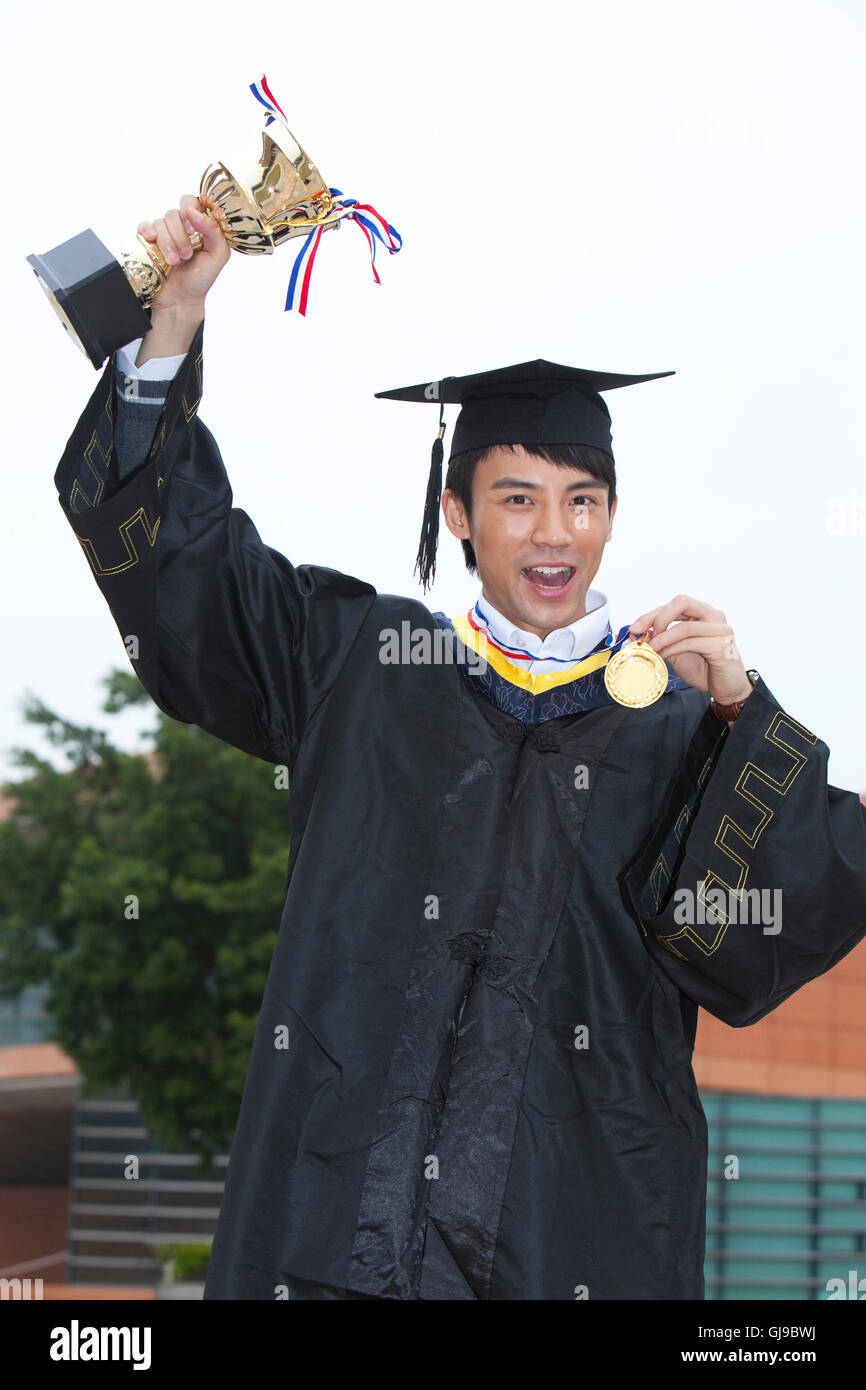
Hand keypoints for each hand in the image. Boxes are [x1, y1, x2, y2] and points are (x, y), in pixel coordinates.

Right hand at [138, 193, 229, 314]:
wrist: (181, 300)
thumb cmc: (200, 279)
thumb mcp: (217, 256)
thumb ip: (214, 232)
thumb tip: (196, 212)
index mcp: (198, 225)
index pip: (191, 202)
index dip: (190, 210)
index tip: (193, 227)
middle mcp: (180, 226)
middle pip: (174, 213)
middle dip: (180, 235)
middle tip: (186, 255)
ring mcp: (164, 233)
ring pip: (160, 222)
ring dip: (168, 243)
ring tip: (174, 261)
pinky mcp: (149, 242)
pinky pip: (144, 226)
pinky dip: (147, 230)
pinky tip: (152, 239)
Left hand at [629, 595, 752, 704]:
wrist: (727, 688)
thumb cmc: (705, 669)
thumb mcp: (677, 652)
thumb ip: (661, 641)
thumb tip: (637, 635)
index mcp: (704, 613)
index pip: (675, 604)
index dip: (652, 614)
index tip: (635, 628)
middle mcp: (714, 616)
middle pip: (683, 603)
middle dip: (658, 617)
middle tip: (644, 635)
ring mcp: (720, 630)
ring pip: (685, 627)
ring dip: (662, 639)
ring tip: (652, 651)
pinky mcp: (722, 645)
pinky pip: (691, 643)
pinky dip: (672, 649)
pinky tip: (664, 657)